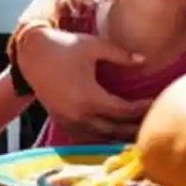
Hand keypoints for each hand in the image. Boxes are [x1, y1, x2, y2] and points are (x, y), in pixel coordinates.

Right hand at [18, 28, 149, 141]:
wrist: (32, 55)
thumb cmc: (64, 47)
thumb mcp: (93, 46)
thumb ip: (120, 54)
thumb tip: (144, 60)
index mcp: (89, 97)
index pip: (122, 110)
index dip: (141, 108)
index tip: (154, 102)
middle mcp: (79, 114)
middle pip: (114, 130)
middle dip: (134, 127)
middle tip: (152, 122)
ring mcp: (69, 121)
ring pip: (100, 138)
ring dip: (119, 137)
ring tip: (137, 133)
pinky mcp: (61, 122)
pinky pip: (85, 139)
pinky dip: (100, 139)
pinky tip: (113, 136)